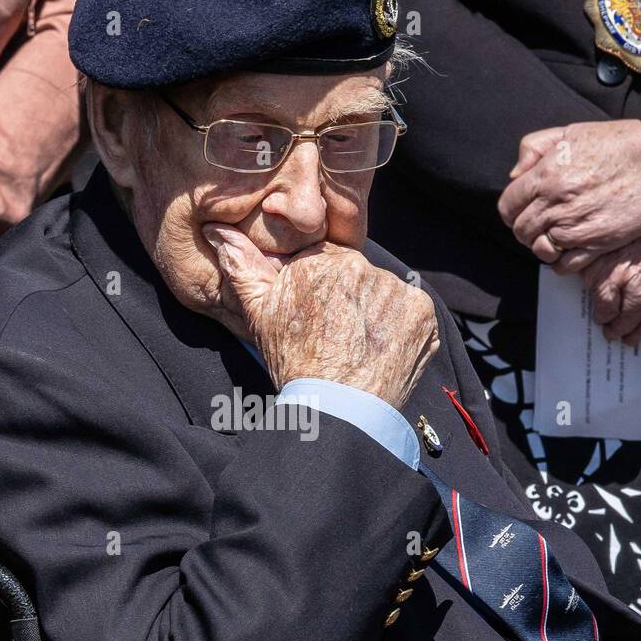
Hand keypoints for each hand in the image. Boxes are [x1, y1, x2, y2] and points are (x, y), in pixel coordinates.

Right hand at [202, 224, 438, 410]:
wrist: (336, 410)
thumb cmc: (294, 364)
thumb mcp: (259, 314)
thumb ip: (241, 266)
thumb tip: (218, 230)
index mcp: (319, 259)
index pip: (326, 259)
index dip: (322, 288)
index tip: (319, 316)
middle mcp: (359, 265)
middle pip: (357, 273)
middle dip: (350, 297)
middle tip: (339, 334)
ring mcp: (395, 288)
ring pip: (384, 290)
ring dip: (377, 310)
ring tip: (361, 344)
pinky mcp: (422, 310)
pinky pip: (412, 308)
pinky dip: (402, 325)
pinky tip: (383, 347)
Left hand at [499, 118, 640, 262]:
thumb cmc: (619, 144)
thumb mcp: (570, 132)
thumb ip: (535, 147)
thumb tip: (516, 174)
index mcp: (546, 175)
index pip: (508, 205)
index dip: (512, 208)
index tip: (522, 208)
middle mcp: (556, 203)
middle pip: (521, 230)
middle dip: (525, 228)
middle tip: (539, 223)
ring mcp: (575, 226)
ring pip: (539, 249)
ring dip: (542, 245)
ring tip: (554, 236)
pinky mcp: (596, 244)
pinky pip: (563, 265)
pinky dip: (560, 262)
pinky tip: (567, 250)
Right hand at [559, 221, 640, 345]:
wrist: (608, 204)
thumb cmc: (637, 228)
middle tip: (634, 339)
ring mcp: (632, 268)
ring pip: (635, 310)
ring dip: (624, 328)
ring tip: (616, 334)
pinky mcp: (606, 271)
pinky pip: (608, 304)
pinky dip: (605, 316)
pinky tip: (603, 318)